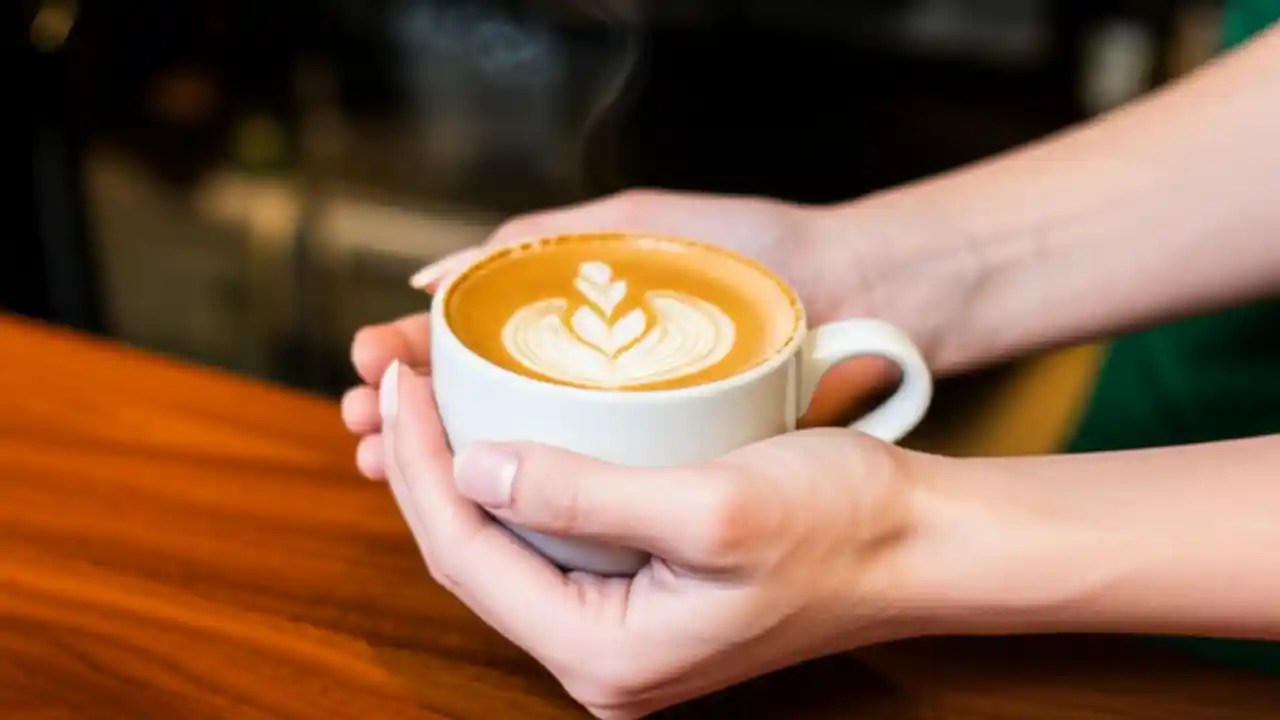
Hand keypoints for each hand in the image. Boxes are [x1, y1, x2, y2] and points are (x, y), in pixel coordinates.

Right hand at [343, 189, 905, 477]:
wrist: (866, 297)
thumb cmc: (757, 249)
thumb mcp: (638, 223)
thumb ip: (542, 238)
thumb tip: (431, 283)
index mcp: (574, 315)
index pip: (469, 347)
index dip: (411, 362)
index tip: (366, 369)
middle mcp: (591, 377)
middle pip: (480, 408)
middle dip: (413, 419)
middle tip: (361, 426)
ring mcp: (627, 431)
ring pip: (518, 459)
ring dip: (449, 466)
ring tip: (386, 467)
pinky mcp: (668, 471)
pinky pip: (583, 493)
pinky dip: (524, 501)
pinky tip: (480, 508)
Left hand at [377, 361, 926, 718]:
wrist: (917, 543)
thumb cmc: (838, 524)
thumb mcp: (712, 505)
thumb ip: (585, 496)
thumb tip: (471, 469)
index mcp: (606, 654)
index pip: (467, 557)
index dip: (421, 466)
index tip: (402, 380)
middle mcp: (601, 658)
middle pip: (472, 558)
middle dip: (426, 470)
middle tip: (402, 380)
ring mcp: (620, 633)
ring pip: (503, 550)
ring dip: (461, 476)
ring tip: (431, 400)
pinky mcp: (640, 599)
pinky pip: (548, 543)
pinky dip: (515, 485)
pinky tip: (501, 433)